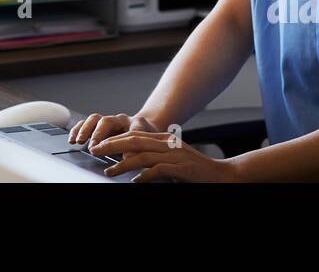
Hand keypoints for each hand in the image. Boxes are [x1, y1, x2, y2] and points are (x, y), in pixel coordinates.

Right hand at [68, 112, 161, 148]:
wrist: (148, 127)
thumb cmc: (148, 134)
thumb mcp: (147, 139)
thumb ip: (137, 147)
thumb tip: (128, 158)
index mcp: (127, 120)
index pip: (114, 124)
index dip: (105, 135)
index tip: (100, 147)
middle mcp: (115, 119)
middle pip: (101, 120)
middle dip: (94, 133)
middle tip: (91, 146)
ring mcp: (107, 122)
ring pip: (93, 120)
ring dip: (84, 130)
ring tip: (77, 141)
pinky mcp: (100, 127)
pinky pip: (86, 124)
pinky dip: (78, 130)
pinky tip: (72, 139)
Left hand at [90, 130, 243, 182]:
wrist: (223, 175)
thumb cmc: (196, 170)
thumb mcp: (173, 158)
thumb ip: (155, 157)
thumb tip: (133, 163)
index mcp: (165, 139)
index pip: (134, 135)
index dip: (115, 139)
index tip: (99, 145)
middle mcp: (168, 144)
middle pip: (134, 141)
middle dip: (112, 145)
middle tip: (95, 151)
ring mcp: (175, 156)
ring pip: (143, 156)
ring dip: (123, 163)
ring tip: (109, 171)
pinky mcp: (181, 169)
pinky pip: (158, 171)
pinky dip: (144, 177)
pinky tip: (134, 182)